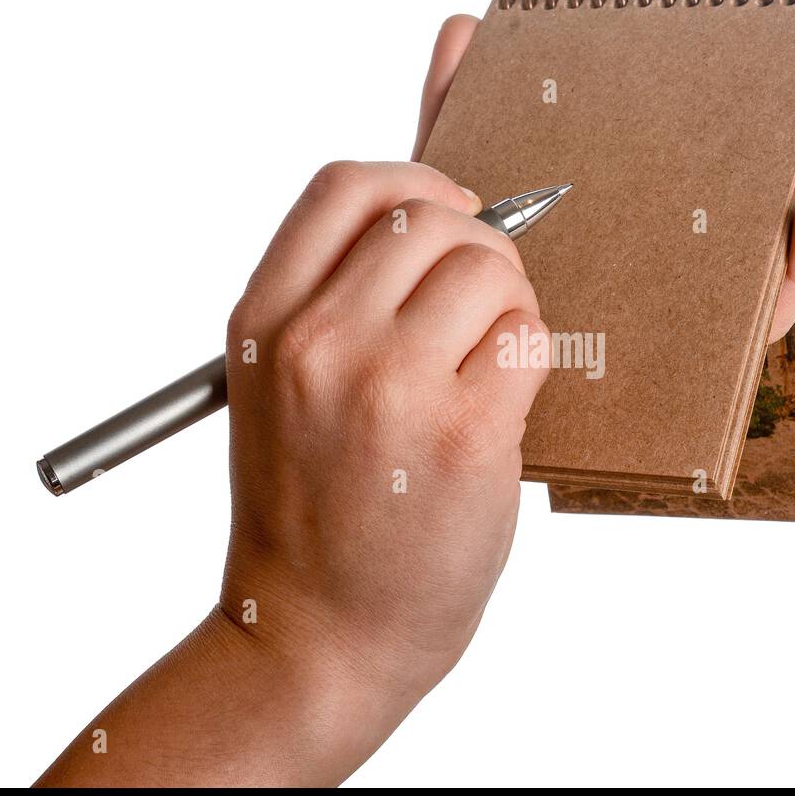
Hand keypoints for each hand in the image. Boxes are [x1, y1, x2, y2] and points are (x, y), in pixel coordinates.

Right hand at [220, 160, 545, 703]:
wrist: (316, 639)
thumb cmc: (312, 513)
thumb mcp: (285, 387)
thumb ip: (339, 288)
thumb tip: (433, 157)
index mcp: (264, 323)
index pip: (347, 184)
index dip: (415, 178)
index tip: (448, 214)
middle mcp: (319, 342)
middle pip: (433, 216)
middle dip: (478, 249)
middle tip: (478, 312)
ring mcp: (390, 385)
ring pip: (492, 270)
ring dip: (509, 309)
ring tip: (485, 368)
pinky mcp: (464, 433)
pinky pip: (529, 338)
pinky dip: (530, 363)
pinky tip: (499, 409)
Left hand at [411, 15, 794, 343]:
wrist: (481, 380)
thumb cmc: (489, 280)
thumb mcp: (473, 190)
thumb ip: (465, 109)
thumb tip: (460, 24)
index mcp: (667, 191)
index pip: (744, 126)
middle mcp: (705, 235)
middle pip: (790, 164)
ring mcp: (714, 285)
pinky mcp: (712, 344)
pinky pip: (769, 304)